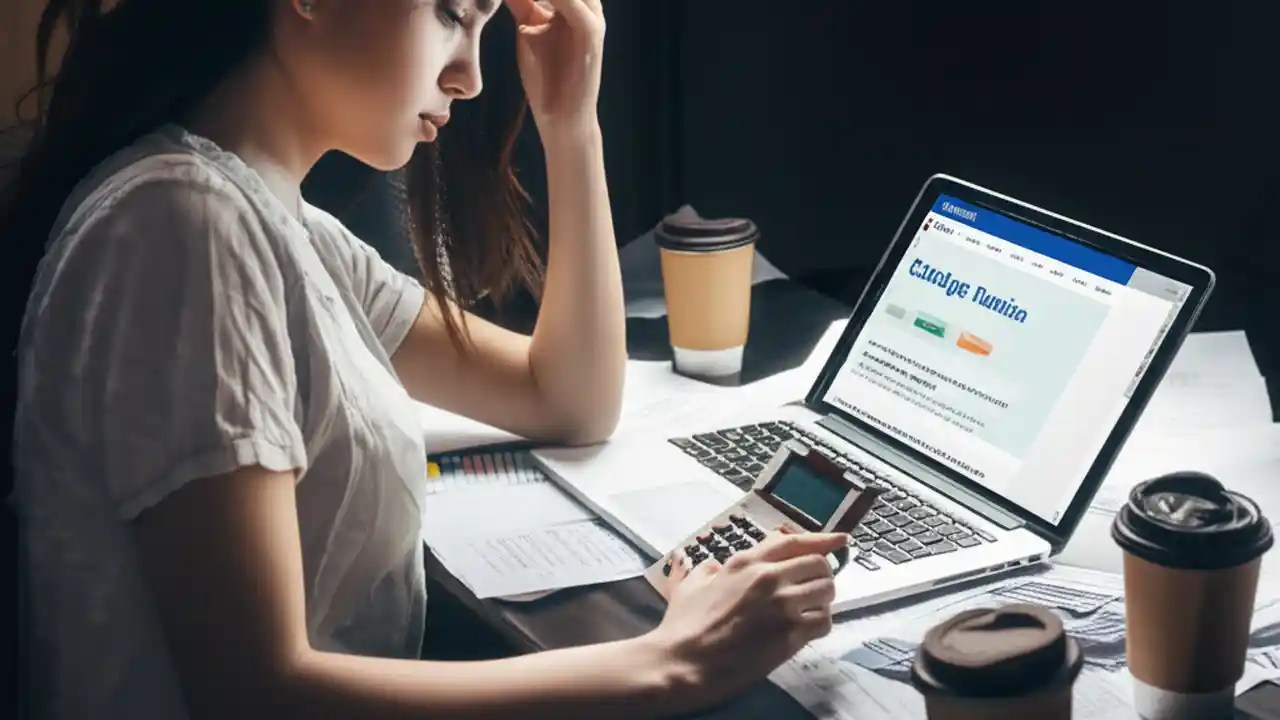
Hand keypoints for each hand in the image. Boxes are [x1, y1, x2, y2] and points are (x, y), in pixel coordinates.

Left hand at [504, 0, 604, 135]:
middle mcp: (588, 6)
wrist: (562, 118)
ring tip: (520, 2)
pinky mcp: (590, 33)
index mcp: (576, 4)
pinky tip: (532, 1)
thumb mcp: (528, 30)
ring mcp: (592, 17)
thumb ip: (523, 4)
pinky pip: (571, 2)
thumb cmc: (547, 78)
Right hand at [650, 531, 847, 711]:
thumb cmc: (683, 626)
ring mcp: (782, 605)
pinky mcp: (791, 634)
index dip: (821, 539)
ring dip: (822, 598)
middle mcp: (768, 577)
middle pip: (818, 563)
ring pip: (826, 590)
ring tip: (810, 608)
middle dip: (822, 573)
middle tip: (814, 586)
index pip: (793, 541)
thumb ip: (703, 570)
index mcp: (745, 562)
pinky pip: (824, 621)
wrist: (685, 662)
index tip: (840, 539)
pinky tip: (807, 629)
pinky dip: (820, 623)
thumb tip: (710, 567)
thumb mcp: (689, 586)